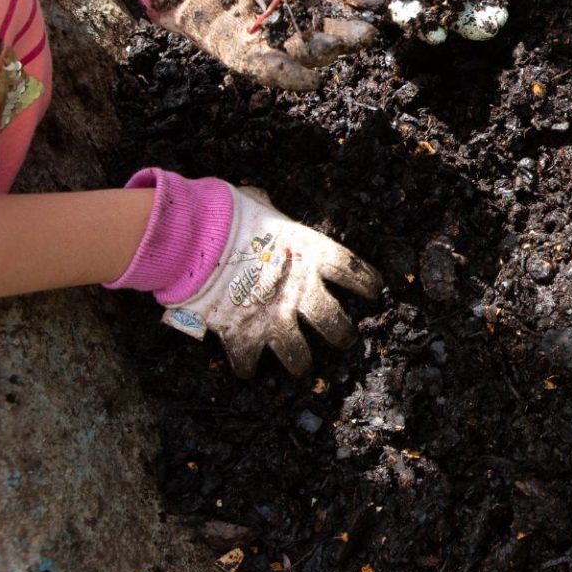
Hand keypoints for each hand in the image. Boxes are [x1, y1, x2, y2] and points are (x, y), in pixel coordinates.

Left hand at [91, 0, 385, 90]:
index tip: (379, 1)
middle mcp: (279, 6)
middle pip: (320, 23)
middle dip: (347, 30)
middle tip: (371, 33)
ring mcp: (256, 27)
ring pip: (296, 44)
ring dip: (322, 51)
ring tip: (344, 50)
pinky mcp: (230, 45)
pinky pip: (261, 64)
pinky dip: (285, 74)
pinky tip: (311, 82)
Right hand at [108, 169, 382, 378]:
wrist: (196, 239)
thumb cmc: (230, 214)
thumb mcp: (261, 206)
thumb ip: (271, 214)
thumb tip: (264, 204)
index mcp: (313, 255)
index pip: (354, 272)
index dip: (367, 283)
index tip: (375, 292)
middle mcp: (301, 292)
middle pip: (334, 323)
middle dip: (342, 335)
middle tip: (344, 339)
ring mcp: (273, 319)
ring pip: (299, 356)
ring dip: (300, 362)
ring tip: (301, 366)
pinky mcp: (242, 336)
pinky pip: (249, 363)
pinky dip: (246, 366)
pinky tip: (247, 368)